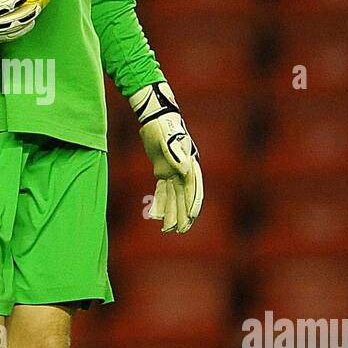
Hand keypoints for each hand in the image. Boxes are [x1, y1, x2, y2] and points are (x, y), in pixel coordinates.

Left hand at [129, 79, 203, 234]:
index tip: (191, 217)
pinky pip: (164, 191)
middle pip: (184, 196)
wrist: (155, 116)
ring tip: (169, 230)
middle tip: (180, 231)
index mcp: (188, 163)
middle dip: (182, 214)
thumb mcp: (167, 139)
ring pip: (174, 197)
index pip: (193, 187)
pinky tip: (158, 216)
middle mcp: (184, 170)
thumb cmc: (162, 126)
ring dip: (172, 213)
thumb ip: (175, 155)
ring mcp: (174, 171)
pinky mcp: (163, 170)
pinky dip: (162, 203)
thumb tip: (184, 171)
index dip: (192, 203)